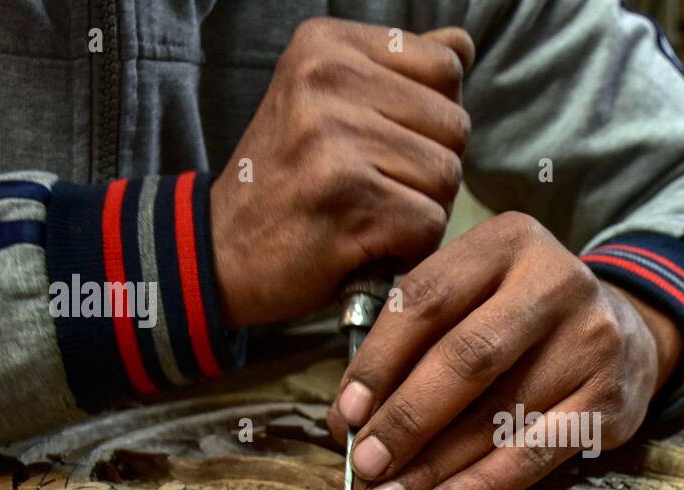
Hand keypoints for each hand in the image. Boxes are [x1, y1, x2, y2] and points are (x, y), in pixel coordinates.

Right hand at [209, 18, 474, 328]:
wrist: (221, 251)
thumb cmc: (290, 179)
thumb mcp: (328, 100)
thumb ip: (400, 70)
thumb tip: (462, 46)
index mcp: (325, 44)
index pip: (446, 67)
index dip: (433, 119)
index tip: (383, 142)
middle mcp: (326, 78)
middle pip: (454, 127)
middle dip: (430, 170)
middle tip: (375, 188)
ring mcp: (336, 139)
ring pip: (447, 177)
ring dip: (422, 211)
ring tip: (369, 214)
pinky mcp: (350, 200)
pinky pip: (430, 224)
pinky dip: (409, 248)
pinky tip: (367, 244)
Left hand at [326, 212, 683, 489]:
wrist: (628, 334)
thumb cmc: (521, 320)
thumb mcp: (476, 296)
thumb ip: (417, 339)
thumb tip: (351, 420)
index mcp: (508, 243)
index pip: (427, 299)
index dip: (379, 361)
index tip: (346, 414)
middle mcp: (557, 282)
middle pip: (467, 357)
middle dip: (408, 419)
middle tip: (366, 465)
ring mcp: (592, 341)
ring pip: (499, 414)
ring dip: (436, 467)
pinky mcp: (610, 399)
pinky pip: (535, 452)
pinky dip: (482, 487)